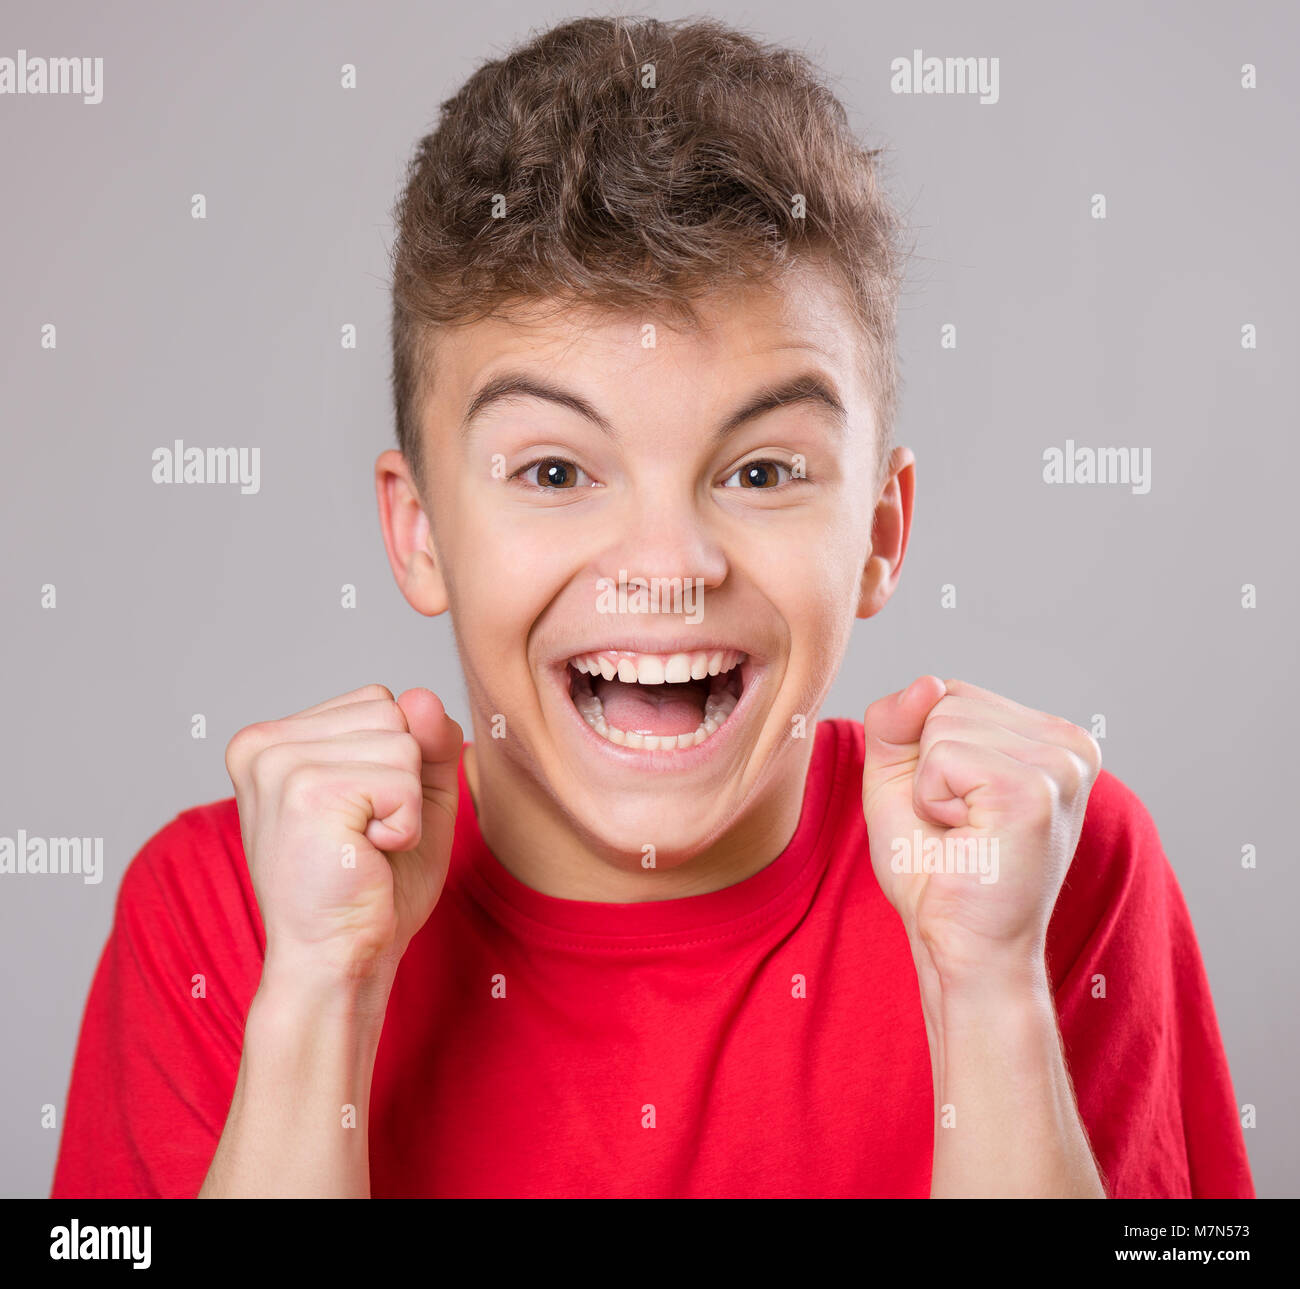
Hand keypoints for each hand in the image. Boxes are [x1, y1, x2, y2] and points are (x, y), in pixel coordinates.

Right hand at [225, 684, 462, 982]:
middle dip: (403, 780)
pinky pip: (404, 783)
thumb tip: (424, 697)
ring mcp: (281, 765)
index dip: (396, 763)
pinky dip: (405, 826)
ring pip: (402, 743)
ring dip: (405, 806)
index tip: (358, 815)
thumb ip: (426, 741)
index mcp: (274, 741)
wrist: (337, 961)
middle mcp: (265, 744)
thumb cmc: (368, 887)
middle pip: (393, 714)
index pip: (379, 702)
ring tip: (362, 848)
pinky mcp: (308, 793)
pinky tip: (364, 857)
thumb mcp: (413, 797)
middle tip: (361, 837)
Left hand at [861, 676, 1101, 982]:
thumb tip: (928, 682)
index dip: (924, 751)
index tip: (956, 805)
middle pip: (946, 699)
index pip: (951, 692)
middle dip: (925, 765)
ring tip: (965, 832)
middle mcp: (1071, 743)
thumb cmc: (935, 870)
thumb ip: (897, 720)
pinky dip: (931, 799)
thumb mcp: (900, 777)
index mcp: (1051, 737)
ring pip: (940, 724)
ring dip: (928, 787)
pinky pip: (942, 756)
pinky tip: (966, 838)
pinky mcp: (1035, 791)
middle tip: (959, 825)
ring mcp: (1060, 765)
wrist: (962, 946)